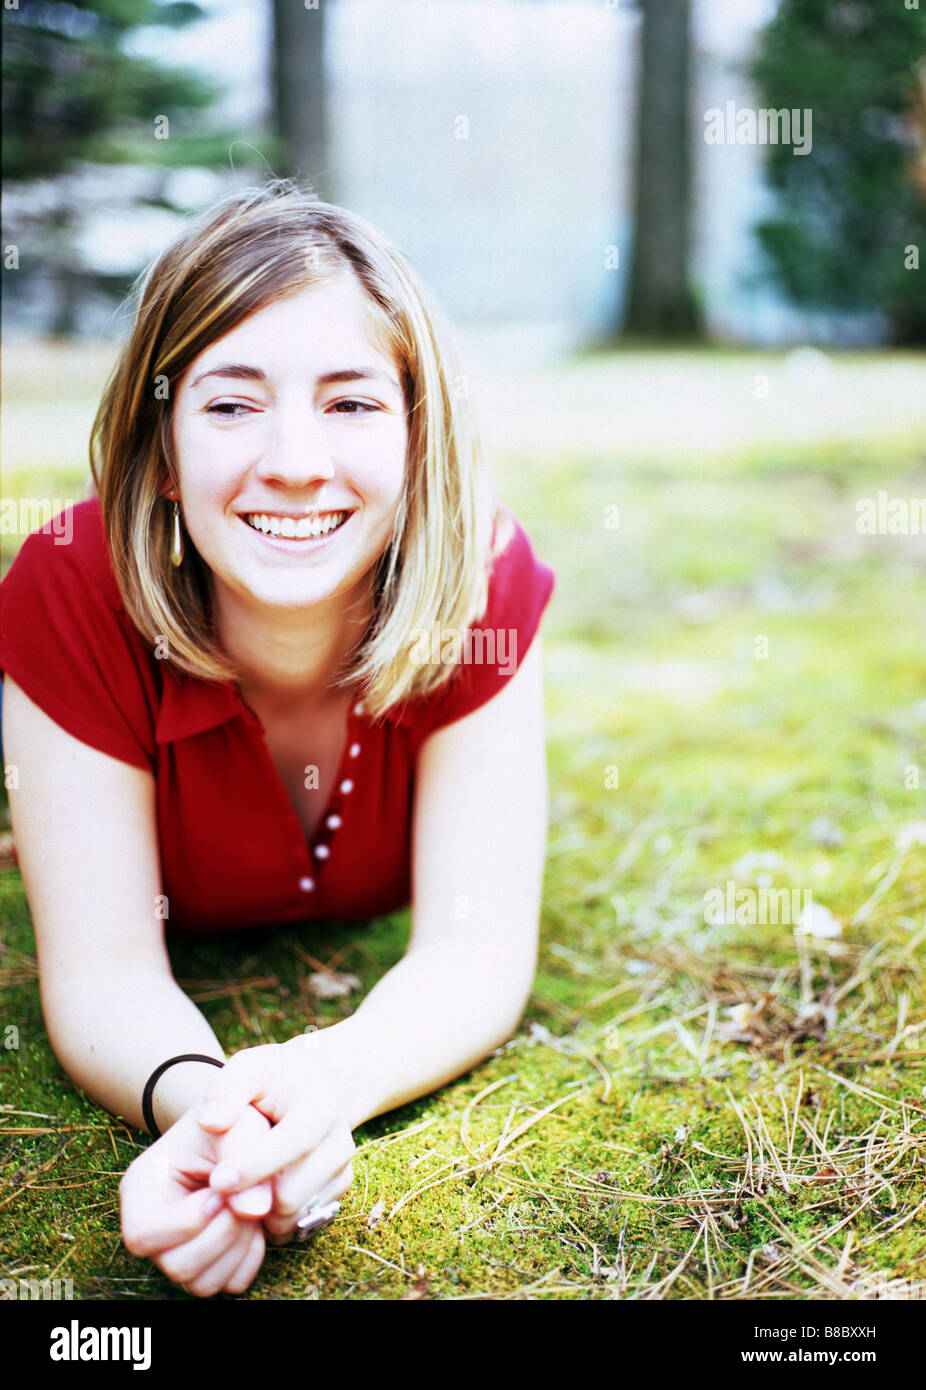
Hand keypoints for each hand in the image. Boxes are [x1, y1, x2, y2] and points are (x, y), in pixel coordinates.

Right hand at [119, 1104, 273, 1296]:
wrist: (241, 1131)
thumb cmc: (231, 1123)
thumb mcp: (236, 1125)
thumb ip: (243, 1157)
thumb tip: (253, 1210)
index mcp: (141, 1190)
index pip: (143, 1235)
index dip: (187, 1221)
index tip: (220, 1191)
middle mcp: (153, 1228)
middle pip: (176, 1266)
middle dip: (222, 1233)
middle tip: (244, 1199)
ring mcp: (178, 1251)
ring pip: (202, 1283)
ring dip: (238, 1248)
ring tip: (251, 1207)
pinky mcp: (207, 1264)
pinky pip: (228, 1284)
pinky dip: (249, 1259)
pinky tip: (254, 1224)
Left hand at [196, 1039, 356, 1245]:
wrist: (311, 1085)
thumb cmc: (271, 1078)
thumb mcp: (248, 1068)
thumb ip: (227, 1090)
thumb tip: (211, 1123)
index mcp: (320, 1107)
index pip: (292, 1144)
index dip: (254, 1167)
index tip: (216, 1181)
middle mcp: (339, 1141)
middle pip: (291, 1193)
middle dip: (251, 1196)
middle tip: (219, 1188)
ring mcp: (342, 1168)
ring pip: (295, 1215)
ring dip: (261, 1213)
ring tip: (237, 1189)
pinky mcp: (339, 1189)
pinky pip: (302, 1223)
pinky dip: (275, 1219)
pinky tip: (258, 1195)